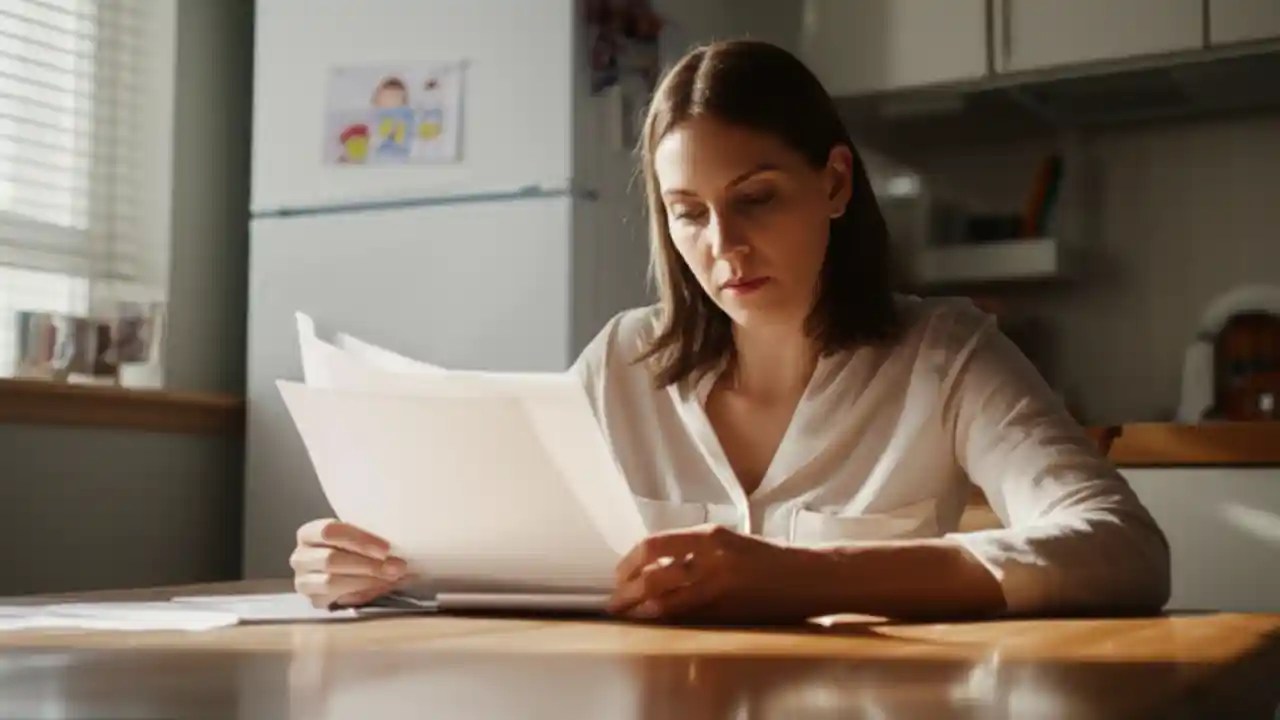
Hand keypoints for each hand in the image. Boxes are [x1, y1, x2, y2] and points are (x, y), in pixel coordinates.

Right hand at [290, 518, 407, 607]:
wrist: (341, 571)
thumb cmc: (352, 548)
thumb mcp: (358, 538)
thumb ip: (370, 540)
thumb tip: (397, 549)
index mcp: (308, 533)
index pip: (329, 531)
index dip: (359, 539)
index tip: (386, 548)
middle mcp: (300, 557)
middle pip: (330, 559)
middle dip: (367, 564)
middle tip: (396, 567)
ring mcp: (303, 582)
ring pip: (331, 582)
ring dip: (366, 581)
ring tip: (391, 579)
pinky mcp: (313, 602)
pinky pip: (336, 600)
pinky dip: (361, 594)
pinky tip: (379, 589)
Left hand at [606, 524, 807, 622]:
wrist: (809, 577)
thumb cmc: (770, 557)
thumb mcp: (730, 541)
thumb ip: (695, 548)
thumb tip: (653, 563)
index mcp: (711, 537)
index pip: (654, 546)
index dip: (629, 562)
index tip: (619, 572)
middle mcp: (712, 561)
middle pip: (652, 578)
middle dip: (626, 591)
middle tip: (614, 600)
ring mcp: (720, 590)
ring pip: (664, 603)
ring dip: (639, 611)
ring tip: (625, 615)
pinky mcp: (728, 614)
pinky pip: (686, 619)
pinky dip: (664, 621)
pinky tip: (652, 624)